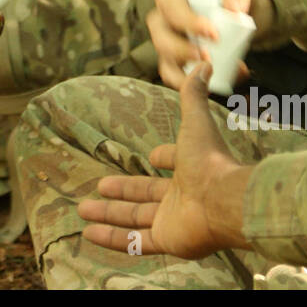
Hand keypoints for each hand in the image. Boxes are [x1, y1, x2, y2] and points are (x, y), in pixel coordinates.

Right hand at [78, 61, 251, 258]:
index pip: (172, 165)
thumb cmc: (210, 160)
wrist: (224, 199)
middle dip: (120, 190)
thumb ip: (193, 95)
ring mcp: (173, 222)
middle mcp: (181, 197)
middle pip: (143, 195)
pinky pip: (135, 242)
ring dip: (107, 215)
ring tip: (82, 210)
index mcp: (189, 169)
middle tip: (98, 185)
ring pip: (133, 218)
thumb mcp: (195, 122)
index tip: (152, 157)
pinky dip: (112, 239)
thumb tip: (203, 64)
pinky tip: (89, 235)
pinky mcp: (166, 241)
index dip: (162, 159)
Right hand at [149, 0, 267, 89]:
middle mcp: (162, 21)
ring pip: (165, 62)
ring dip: (186, 72)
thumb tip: (235, 7)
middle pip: (160, 38)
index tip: (214, 34)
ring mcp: (166, 45)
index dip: (188, 21)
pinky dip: (192, 85)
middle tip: (207, 57)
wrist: (236, 15)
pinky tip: (212, 86)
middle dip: (182, 50)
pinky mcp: (174, 64)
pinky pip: (174, 79)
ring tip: (211, 73)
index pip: (170, 6)